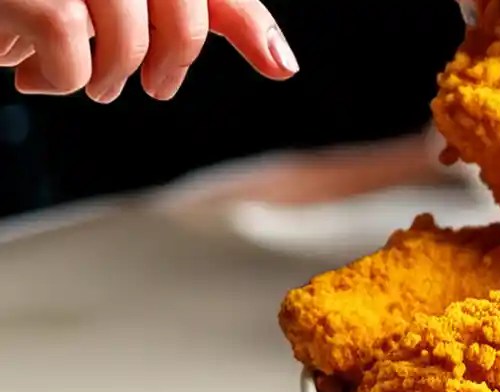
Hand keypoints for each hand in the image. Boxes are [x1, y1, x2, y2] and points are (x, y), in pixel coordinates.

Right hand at [0, 0, 298, 102]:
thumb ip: (199, 11)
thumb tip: (284, 65)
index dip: (252, 26)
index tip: (282, 67)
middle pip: (182, 17)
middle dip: (173, 62)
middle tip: (158, 88)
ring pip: (127, 44)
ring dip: (108, 78)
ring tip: (92, 82)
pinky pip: (73, 62)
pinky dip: (59, 80)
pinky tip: (31, 73)